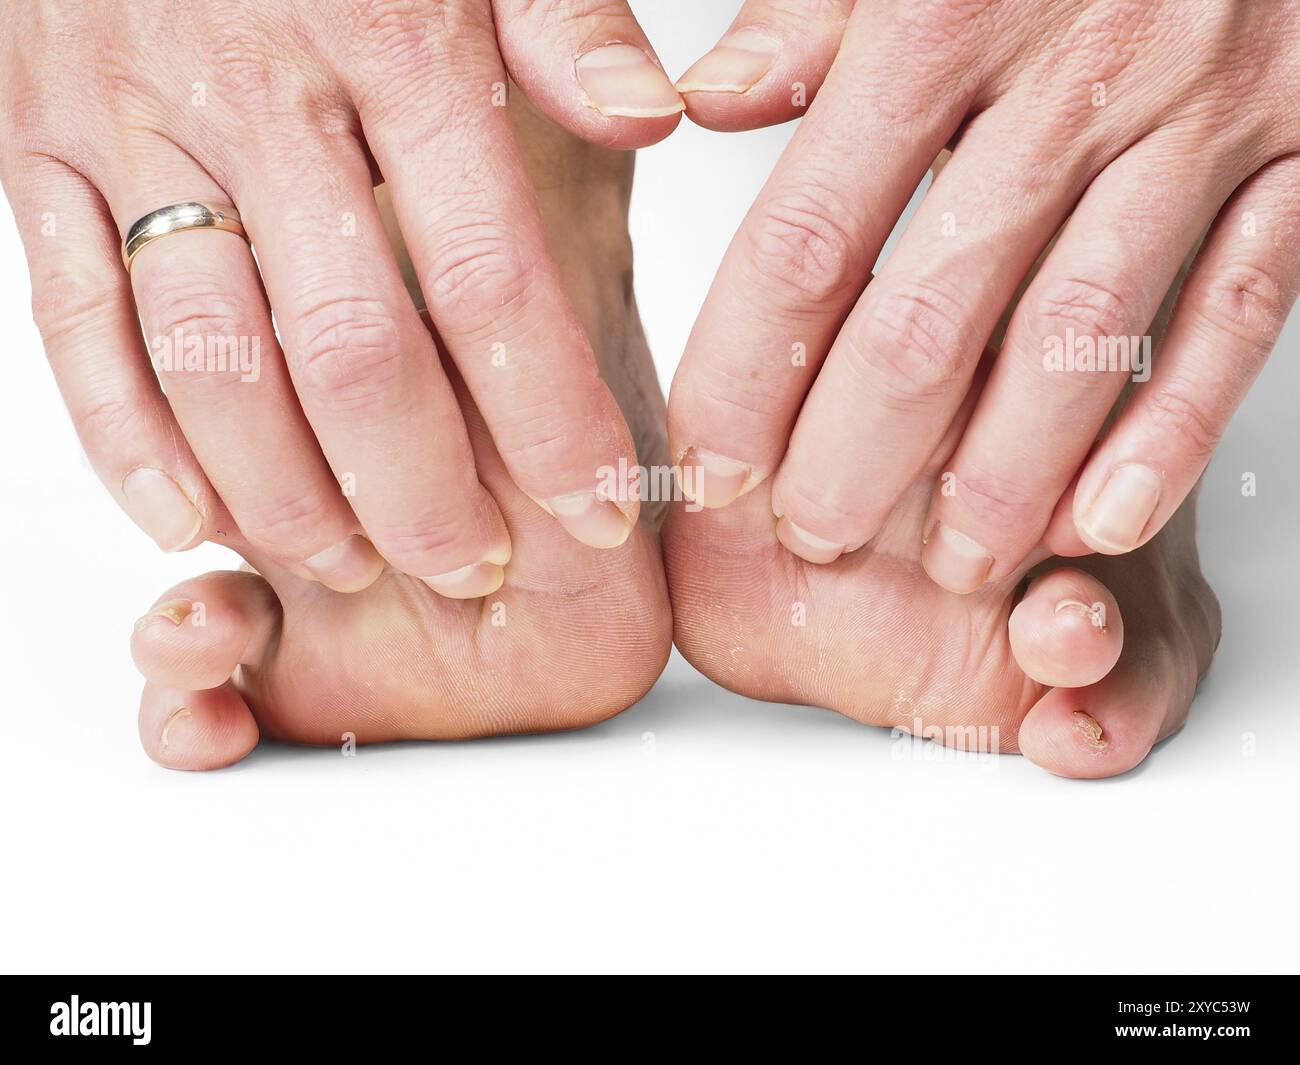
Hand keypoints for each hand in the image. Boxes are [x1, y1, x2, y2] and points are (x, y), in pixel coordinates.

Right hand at [0, 0, 681, 596]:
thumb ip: (562, 25)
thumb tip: (654, 120)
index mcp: (392, 39)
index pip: (491, 275)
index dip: (550, 415)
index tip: (599, 510)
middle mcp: (255, 92)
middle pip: (350, 348)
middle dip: (424, 488)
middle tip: (480, 571)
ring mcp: (127, 124)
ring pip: (209, 356)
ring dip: (286, 489)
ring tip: (356, 565)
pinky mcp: (31, 150)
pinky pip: (69, 319)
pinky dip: (122, 438)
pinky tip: (189, 522)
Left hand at [669, 0, 1299, 591]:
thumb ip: (812, 24)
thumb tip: (706, 100)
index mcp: (943, 14)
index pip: (811, 236)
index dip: (750, 369)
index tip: (717, 464)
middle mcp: (1072, 75)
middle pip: (933, 315)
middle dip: (859, 453)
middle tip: (815, 537)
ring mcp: (1195, 120)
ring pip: (1077, 336)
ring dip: (1006, 475)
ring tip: (954, 564)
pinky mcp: (1299, 155)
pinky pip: (1237, 310)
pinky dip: (1171, 428)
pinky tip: (1105, 518)